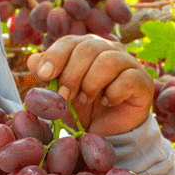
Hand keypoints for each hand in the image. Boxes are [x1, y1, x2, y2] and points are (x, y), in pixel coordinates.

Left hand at [26, 35, 153, 136]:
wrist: (109, 132)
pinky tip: (107, 102)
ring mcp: (129, 63)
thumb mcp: (60, 94)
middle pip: (88, 47)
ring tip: (86, 99)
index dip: (55, 56)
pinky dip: (113, 93)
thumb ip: (47, 77)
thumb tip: (31, 59)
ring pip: (108, 60)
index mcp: (86, 47)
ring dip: (91, 83)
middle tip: (65, 96)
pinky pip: (127, 79)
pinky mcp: (143, 81)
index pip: (70, 41)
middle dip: (71, 74)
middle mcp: (108, 49)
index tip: (44, 76)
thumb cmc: (84, 109)